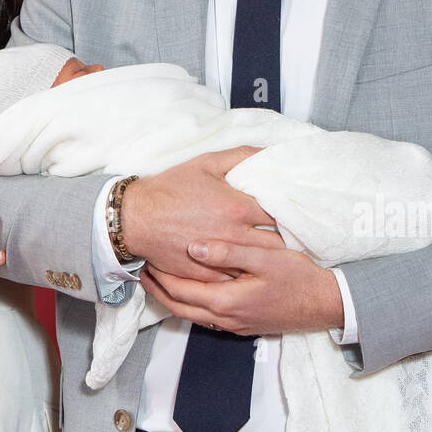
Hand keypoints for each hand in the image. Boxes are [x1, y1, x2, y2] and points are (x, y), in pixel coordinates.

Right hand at [120, 146, 283, 280]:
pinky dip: (245, 274)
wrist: (137, 218)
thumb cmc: (171, 189)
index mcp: (237, 207)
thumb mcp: (206, 163)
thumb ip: (241, 155)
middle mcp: (234, 235)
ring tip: (275, 254)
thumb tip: (269, 152)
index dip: (291, 214)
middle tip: (291, 235)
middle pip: (277, 244)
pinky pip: (237, 279)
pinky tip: (250, 268)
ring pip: (259, 265)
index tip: (295, 213)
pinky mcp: (208, 275)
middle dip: (286, 239)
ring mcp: (221, 259)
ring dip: (268, 259)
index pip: (281, 215)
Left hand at [140, 240, 343, 335]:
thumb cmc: (298, 279)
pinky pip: (205, 316)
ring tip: (159, 277)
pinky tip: (191, 288)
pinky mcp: (242, 324)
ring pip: (190, 314)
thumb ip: (229, 252)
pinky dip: (190, 303)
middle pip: (178, 307)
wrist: (325, 305)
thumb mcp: (266, 258)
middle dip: (157, 289)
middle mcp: (225, 318)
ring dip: (171, 297)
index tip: (146, 257)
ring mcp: (233, 324)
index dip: (159, 275)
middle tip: (142, 268)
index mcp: (226, 301)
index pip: (179, 290)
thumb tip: (194, 247)